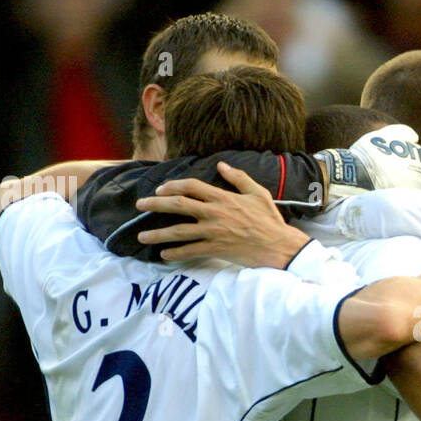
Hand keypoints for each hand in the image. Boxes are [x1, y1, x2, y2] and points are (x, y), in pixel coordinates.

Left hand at [136, 161, 309, 268]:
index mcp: (223, 198)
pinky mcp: (216, 249)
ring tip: (142, 237)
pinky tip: (164, 255)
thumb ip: (238, 178)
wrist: (279, 246)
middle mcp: (215, 213)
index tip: (160, 188)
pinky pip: (190, 251)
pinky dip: (176, 253)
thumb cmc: (270, 220)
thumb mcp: (258, 193)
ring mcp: (214, 232)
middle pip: (178, 205)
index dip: (172, 185)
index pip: (191, 186)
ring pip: (179, 231)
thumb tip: (221, 165)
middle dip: (155, 204)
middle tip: (140, 205)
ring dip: (158, 234)